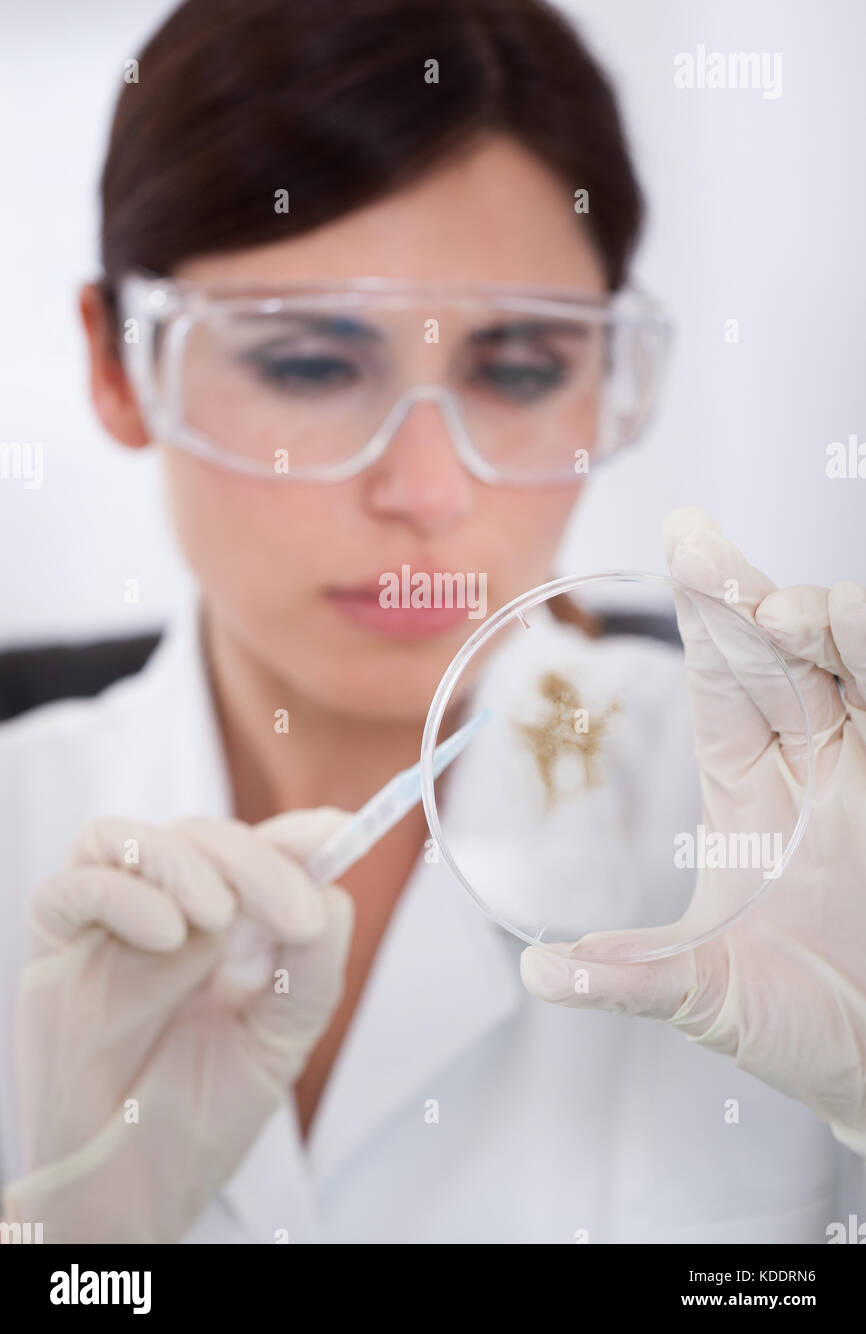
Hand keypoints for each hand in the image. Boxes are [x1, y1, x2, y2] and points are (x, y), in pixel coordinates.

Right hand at [2, 808, 353, 1241]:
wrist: (126, 1192)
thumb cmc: (193, 1120)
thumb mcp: (277, 1043)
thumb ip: (310, 969)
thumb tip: (331, 895)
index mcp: (220, 929)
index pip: (254, 852)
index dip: (295, 836)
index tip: (341, 835)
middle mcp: (162, 913)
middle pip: (203, 838)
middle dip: (257, 864)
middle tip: (294, 916)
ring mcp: (106, 925)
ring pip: (135, 840)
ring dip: (189, 863)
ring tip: (220, 919)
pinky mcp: (55, 945)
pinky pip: (76, 885)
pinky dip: (125, 893)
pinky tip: (166, 935)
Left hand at [521, 507, 865, 1159]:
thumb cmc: (804, 1021)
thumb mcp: (706, 993)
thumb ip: (631, 978)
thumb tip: (535, 976)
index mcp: (749, 788)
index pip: (722, 677)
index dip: (705, 611)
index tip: (683, 539)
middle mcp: (813, 764)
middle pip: (777, 650)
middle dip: (741, 592)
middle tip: (701, 547)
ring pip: (848, 658)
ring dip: (820, 619)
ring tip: (788, 612)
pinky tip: (853, 631)